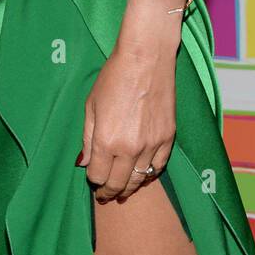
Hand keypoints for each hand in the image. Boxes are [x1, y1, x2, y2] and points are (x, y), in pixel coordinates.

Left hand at [77, 46, 176, 203]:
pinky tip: (142, 174)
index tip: (93, 181)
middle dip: (110, 191)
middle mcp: (130, 148)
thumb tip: (85, 164)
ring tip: (123, 189)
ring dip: (129, 186)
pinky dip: (148, 174)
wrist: (145, 59)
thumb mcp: (91, 105)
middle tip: (105, 195)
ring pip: (139, 179)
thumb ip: (88, 138)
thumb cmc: (113, 78)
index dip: (94, 181)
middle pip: (119, 183)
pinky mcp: (168, 138)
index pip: (98, 176)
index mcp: (107, 141)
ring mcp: (152, 145)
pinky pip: (158, 166)